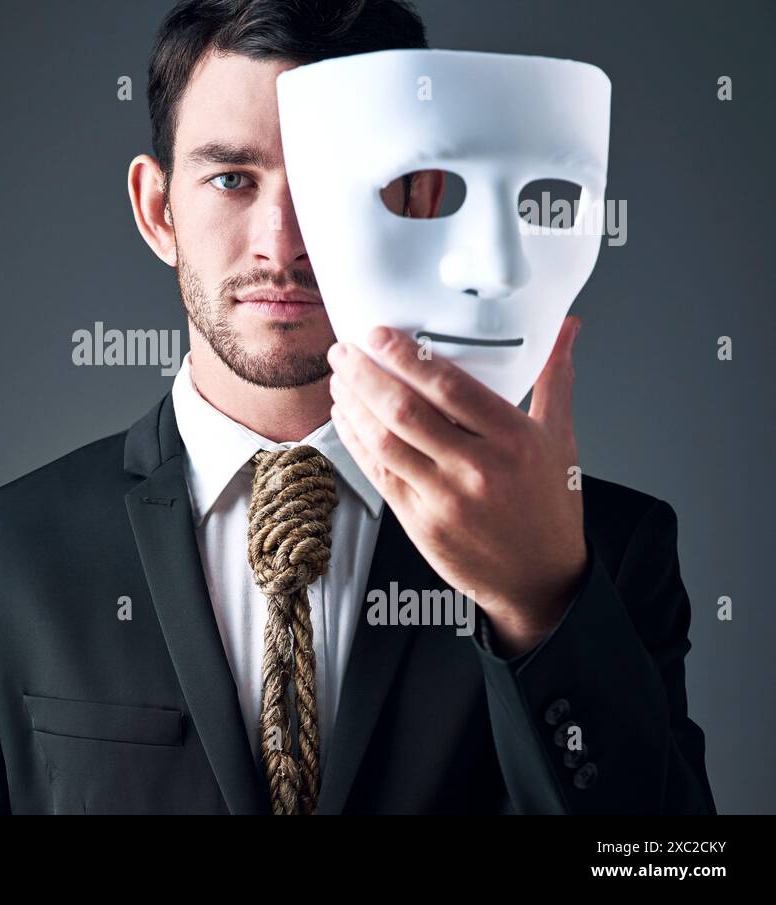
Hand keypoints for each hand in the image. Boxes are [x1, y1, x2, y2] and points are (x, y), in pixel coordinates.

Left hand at [327, 316, 588, 656]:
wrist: (540, 579)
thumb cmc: (548, 505)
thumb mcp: (559, 438)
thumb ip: (554, 378)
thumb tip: (565, 327)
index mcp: (513, 440)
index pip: (449, 386)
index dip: (405, 356)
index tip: (378, 334)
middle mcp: (477, 468)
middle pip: (405, 410)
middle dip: (364, 374)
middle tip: (343, 349)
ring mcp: (444, 498)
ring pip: (383, 441)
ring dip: (353, 405)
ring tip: (339, 378)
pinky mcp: (418, 521)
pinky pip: (376, 471)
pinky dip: (355, 439)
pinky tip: (346, 416)